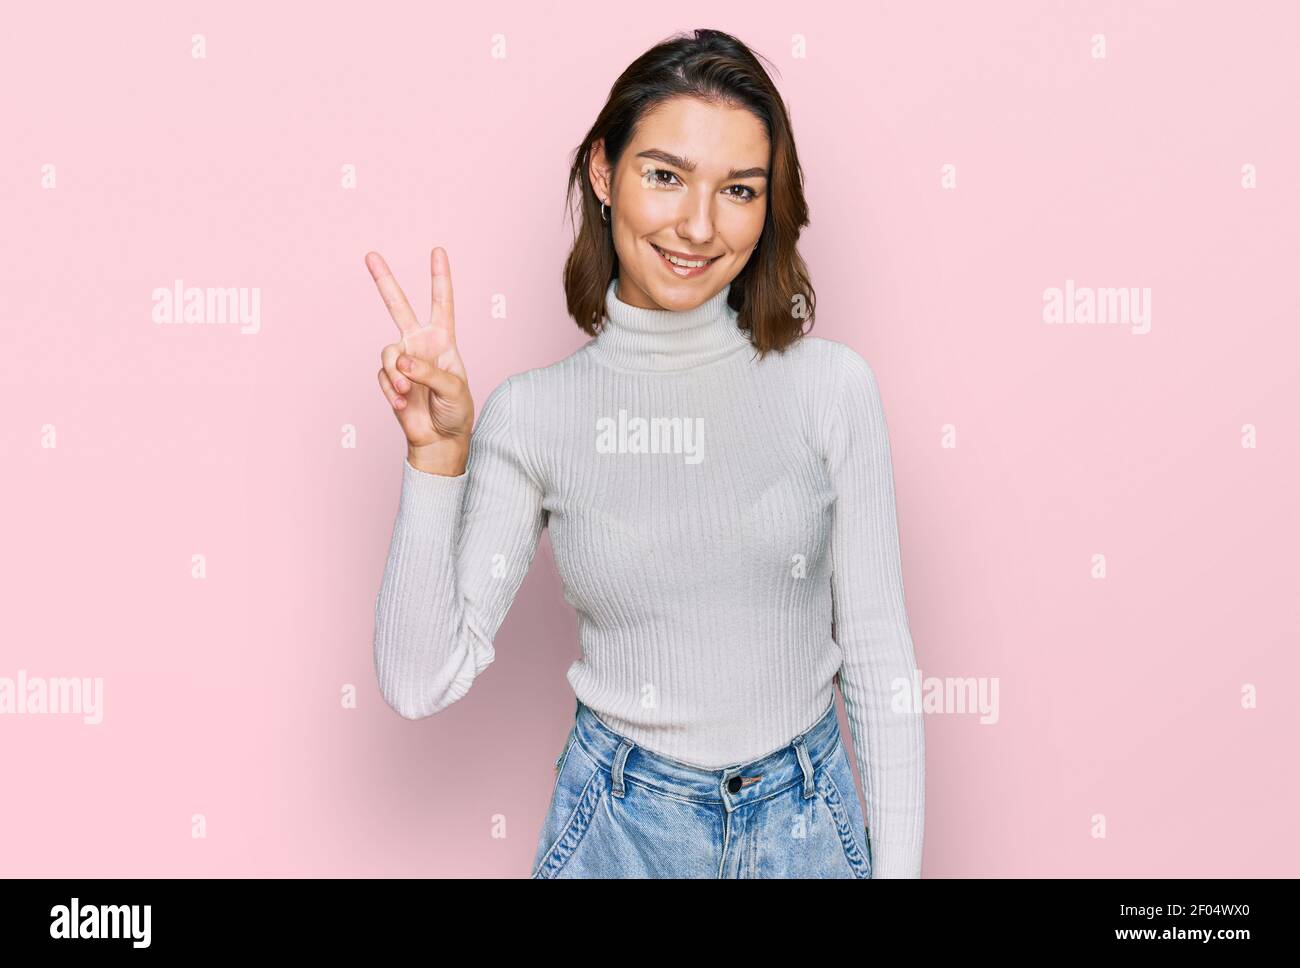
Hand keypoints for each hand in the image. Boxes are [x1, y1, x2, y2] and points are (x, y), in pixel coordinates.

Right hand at [367, 247, 474, 474]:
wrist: (440, 439)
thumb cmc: (456, 411)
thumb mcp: (453, 389)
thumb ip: (429, 371)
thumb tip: (402, 361)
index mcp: (443, 340)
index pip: (442, 303)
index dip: (440, 278)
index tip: (438, 251)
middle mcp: (420, 344)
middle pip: (398, 307)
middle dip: (384, 281)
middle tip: (370, 255)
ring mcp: (403, 361)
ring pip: (388, 353)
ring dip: (397, 375)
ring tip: (409, 393)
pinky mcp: (390, 379)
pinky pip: (384, 378)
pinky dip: (393, 392)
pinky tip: (404, 405)